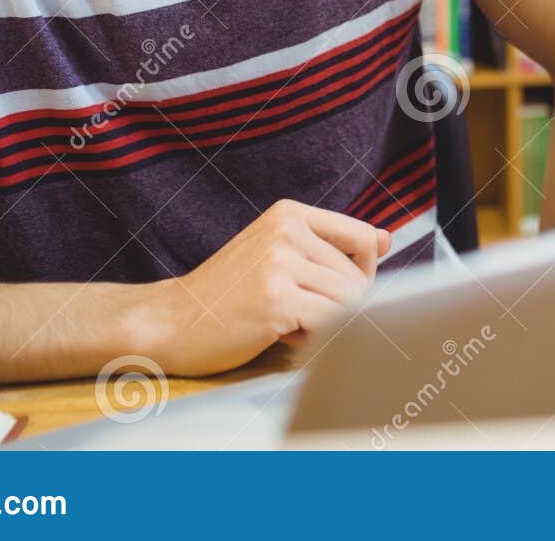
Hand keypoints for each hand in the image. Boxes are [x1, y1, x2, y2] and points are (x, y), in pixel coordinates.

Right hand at [137, 199, 390, 375]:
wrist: (167, 323)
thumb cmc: (224, 296)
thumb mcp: (276, 255)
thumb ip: (330, 248)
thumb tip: (387, 239)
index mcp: (290, 214)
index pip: (364, 239)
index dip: (363, 274)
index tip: (339, 291)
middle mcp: (287, 231)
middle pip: (359, 278)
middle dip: (342, 307)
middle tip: (302, 318)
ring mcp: (280, 263)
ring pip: (349, 302)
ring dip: (329, 325)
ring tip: (291, 326)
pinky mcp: (276, 299)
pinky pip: (332, 323)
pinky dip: (318, 340)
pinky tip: (286, 337)